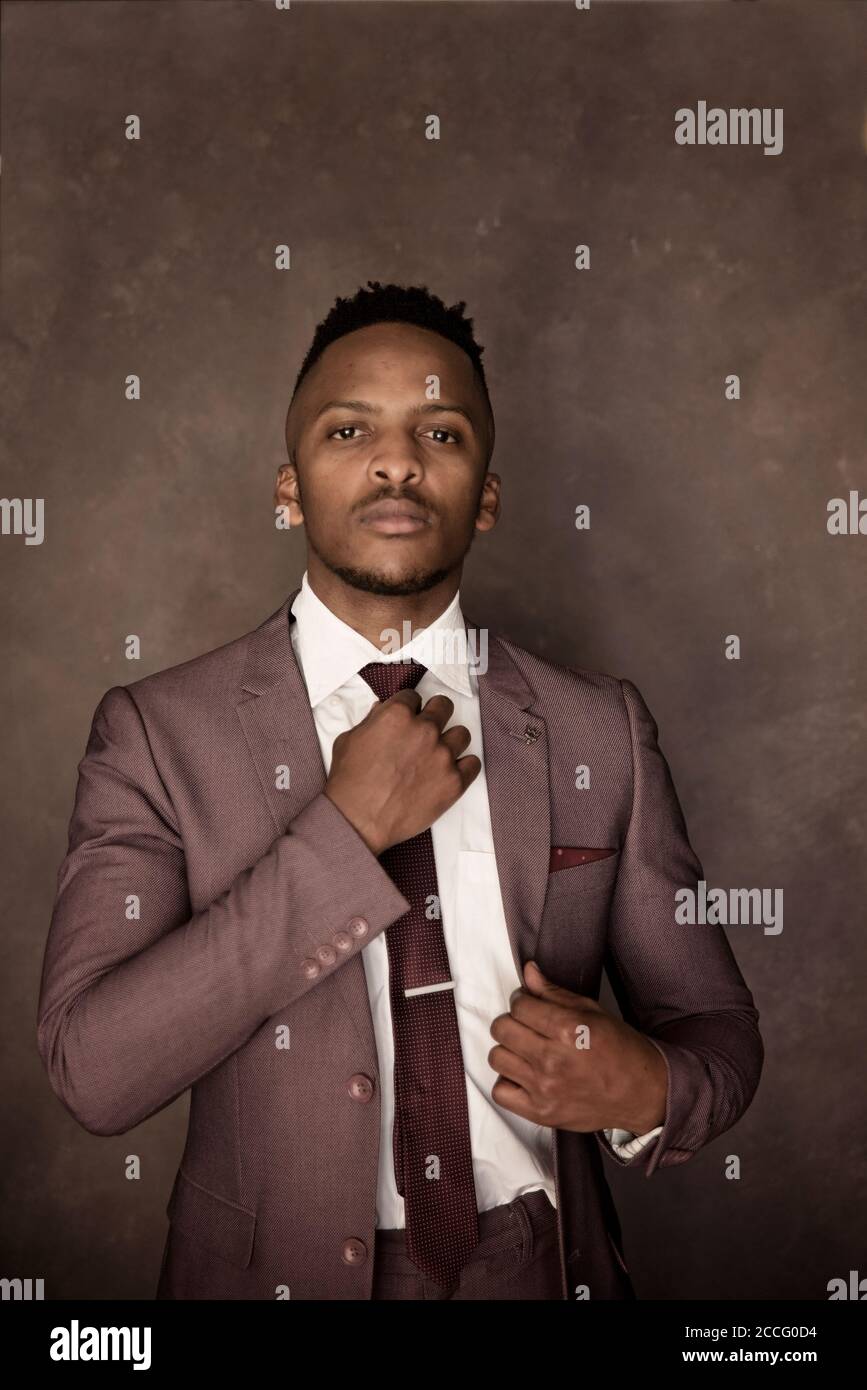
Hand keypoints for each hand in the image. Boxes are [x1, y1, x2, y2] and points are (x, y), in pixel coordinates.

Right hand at [324, 690, 480, 855]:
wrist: (358, 820)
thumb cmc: (349, 782)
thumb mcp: (349, 740)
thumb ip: (371, 721)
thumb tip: (381, 711)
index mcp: (397, 715)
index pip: (414, 696)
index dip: (409, 708)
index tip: (408, 719)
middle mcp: (424, 730)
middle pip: (444, 706)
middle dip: (435, 714)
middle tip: (426, 731)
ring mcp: (442, 756)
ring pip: (462, 734)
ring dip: (450, 741)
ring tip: (437, 755)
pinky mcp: (454, 781)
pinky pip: (473, 764)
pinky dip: (464, 767)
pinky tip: (449, 772)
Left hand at [488, 961, 667, 1134]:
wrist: (642, 1093)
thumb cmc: (620, 1049)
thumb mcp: (592, 1012)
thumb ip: (555, 993)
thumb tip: (528, 971)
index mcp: (568, 1030)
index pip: (519, 1006)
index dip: (522, 1001)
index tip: (531, 1005)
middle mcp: (553, 1060)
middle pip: (502, 1029)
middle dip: (512, 1021)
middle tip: (528, 1026)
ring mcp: (545, 1089)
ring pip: (497, 1058)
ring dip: (509, 1050)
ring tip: (527, 1051)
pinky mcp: (541, 1113)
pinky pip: (501, 1093)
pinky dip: (508, 1083)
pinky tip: (525, 1075)